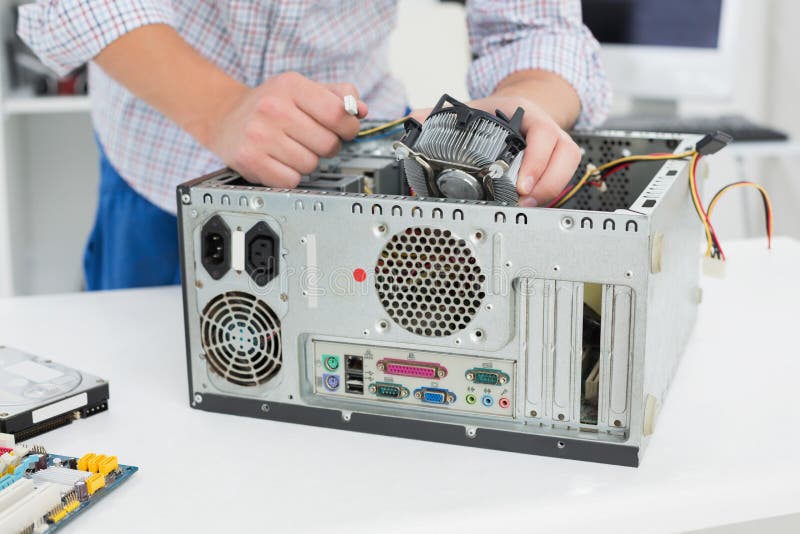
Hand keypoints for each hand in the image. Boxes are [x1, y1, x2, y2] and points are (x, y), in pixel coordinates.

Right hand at [206, 72, 367, 187]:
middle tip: (313, 141)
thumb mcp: (302, 89)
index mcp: (290, 86)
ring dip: (308, 162)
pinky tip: (281, 162)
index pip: (338, 114)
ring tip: (293, 149)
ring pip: (311, 165)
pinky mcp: (250, 160)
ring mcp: (259, 135)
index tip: (345, 130)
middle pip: (328, 144)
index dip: (349, 128)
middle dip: (328, 147)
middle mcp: (273, 108)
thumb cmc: (270, 105)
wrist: (225, 117)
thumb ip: (338, 95)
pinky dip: (291, 176)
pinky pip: (291, 180)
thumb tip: (360, 110)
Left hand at [411, 95, 580, 206]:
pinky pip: (562, 177)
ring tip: (527, 208)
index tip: (522, 184)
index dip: (537, 160)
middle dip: (547, 183)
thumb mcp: (473, 108)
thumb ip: (441, 116)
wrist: (517, 107)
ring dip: (551, 191)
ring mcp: (555, 145)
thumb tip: (412, 120)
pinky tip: (532, 205)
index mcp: (527, 114)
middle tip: (524, 202)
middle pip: (565, 154)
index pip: (543, 134)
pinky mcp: (557, 161)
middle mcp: (547, 129)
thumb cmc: (496, 112)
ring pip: (568, 166)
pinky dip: (550, 193)